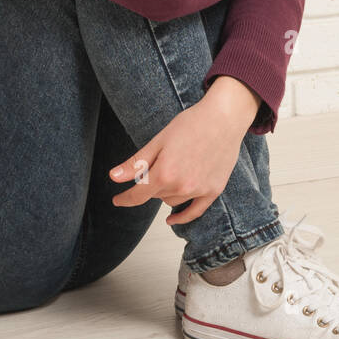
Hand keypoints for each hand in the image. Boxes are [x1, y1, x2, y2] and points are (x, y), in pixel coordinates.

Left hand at [108, 93, 249, 225]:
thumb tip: (114, 177)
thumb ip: (136, 163)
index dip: (125, 198)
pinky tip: (170, 219)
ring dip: (167, 191)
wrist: (224, 118)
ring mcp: (199, 190)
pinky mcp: (214, 190)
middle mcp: (182, 186)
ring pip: (172, 200)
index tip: (117, 200)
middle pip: (155, 195)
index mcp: (165, 173)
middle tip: (160, 161)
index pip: (138, 195)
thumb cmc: (191, 124)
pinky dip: (182, 217)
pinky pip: (195, 212)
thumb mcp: (158, 141)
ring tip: (176, 167)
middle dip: (151, 183)